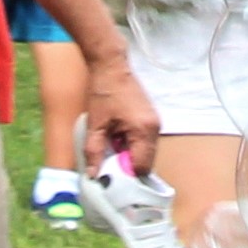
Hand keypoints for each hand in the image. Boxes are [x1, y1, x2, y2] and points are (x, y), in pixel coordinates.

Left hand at [83, 53, 159, 176]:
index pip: (141, 166)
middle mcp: (154, 128)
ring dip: (129, 157)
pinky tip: (116, 141)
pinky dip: (131, 147)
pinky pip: (144, 142)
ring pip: (145, 153)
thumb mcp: (95, 125)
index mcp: (143, 130)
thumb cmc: (103, 94)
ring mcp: (154, 123)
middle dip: (128, 168)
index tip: (109, 179)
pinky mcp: (150, 120)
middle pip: (146, 161)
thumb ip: (94, 152)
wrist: (111, 68)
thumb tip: (93, 176)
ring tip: (110, 152)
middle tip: (107, 168)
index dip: (125, 176)